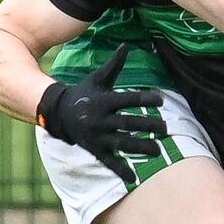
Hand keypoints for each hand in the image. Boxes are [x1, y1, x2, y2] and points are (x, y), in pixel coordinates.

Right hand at [35, 43, 165, 181]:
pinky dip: (120, 170)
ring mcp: (98, 136)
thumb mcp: (97, 78)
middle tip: (166, 128)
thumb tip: (126, 45)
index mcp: (104, 101)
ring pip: (122, 143)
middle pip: (129, 123)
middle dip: (149, 126)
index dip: (145, 99)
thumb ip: (114, 65)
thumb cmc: (83, 93)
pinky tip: (134, 178)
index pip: (128, 100)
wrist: (57, 112)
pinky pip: (109, 161)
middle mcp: (101, 119)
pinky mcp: (94, 149)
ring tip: (158, 151)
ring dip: (141, 147)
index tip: (161, 101)